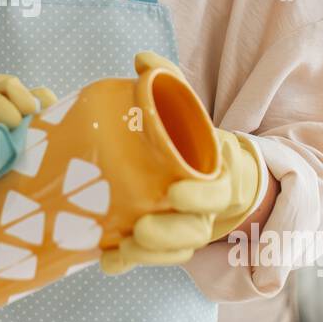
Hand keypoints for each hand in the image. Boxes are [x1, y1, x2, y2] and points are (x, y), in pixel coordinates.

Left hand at [99, 51, 262, 273]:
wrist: (202, 165)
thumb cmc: (188, 134)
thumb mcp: (183, 105)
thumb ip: (168, 80)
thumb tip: (142, 59)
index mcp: (216, 176)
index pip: (215, 192)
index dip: (198, 195)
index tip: (173, 192)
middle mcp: (204, 208)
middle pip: (194, 231)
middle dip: (168, 235)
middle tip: (139, 230)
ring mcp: (185, 227)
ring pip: (174, 250)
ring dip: (147, 254)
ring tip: (120, 248)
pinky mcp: (162, 241)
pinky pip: (151, 259)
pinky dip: (128, 262)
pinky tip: (106, 259)